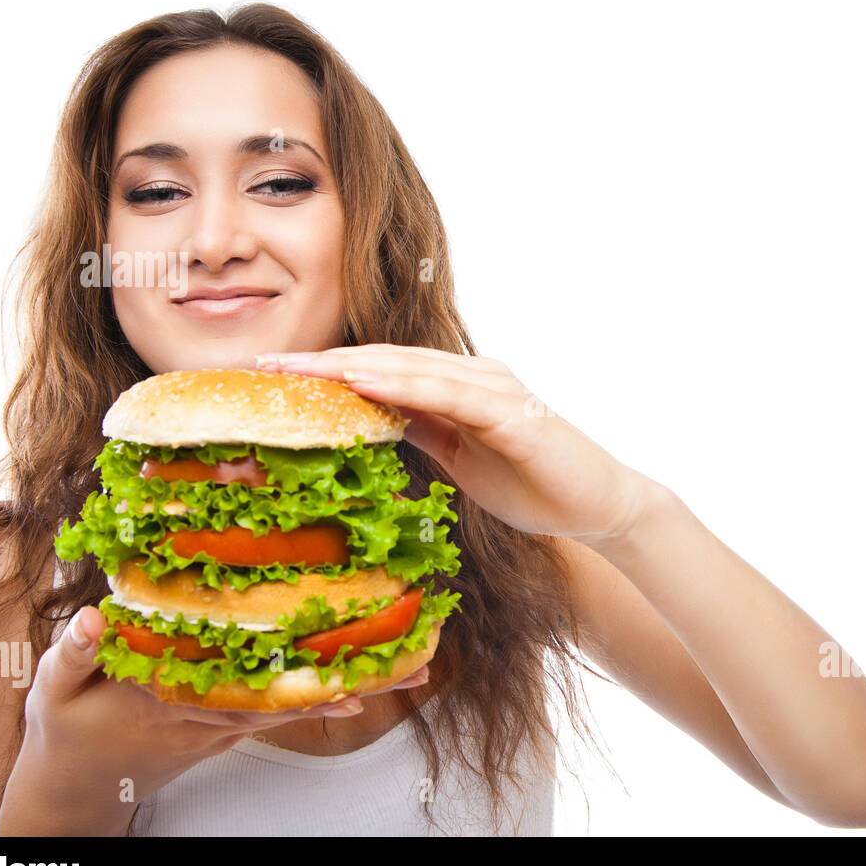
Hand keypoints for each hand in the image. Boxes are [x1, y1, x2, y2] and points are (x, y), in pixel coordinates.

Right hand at [0, 605, 425, 834]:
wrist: (77, 790)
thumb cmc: (67, 732)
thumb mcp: (55, 692)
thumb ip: (74, 653)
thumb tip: (94, 617)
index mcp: (172, 699)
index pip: (246, 683)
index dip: (299, 674)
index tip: (351, 668)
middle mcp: (214, 714)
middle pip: (294, 694)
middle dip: (356, 678)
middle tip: (417, 665)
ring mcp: (226, 723)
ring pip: (300, 702)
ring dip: (357, 686)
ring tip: (415, 670)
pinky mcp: (229, 725)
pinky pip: (285, 707)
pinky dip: (326, 694)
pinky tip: (366, 685)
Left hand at [255, 344, 653, 547]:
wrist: (601, 505)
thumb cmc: (535, 484)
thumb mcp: (461, 460)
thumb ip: (424, 431)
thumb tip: (372, 422)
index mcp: (459, 387)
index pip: (383, 372)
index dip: (327, 372)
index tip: (274, 378)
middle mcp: (474, 375)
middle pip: (386, 360)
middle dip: (323, 362)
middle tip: (264, 364)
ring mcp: (494, 389)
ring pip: (410, 368)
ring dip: (350, 365)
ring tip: (297, 367)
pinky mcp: (512, 413)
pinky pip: (449, 393)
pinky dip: (402, 384)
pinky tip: (361, 380)